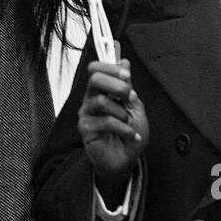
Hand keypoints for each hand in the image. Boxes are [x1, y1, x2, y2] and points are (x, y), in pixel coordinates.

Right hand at [80, 58, 147, 197]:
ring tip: (128, 122)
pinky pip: (105, 122)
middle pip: (95, 78)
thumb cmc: (129, 133)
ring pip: (101, 101)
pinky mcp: (86, 130)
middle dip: (117, 85)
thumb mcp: (134, 106)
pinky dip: (124, 129)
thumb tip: (123, 61)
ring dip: (122, 112)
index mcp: (101, 91)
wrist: (126, 159)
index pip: (97, 69)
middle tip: (130, 97)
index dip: (111, 67)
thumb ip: (128, 85)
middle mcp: (91, 100)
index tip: (127, 74)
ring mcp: (87, 114)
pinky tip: (130, 136)